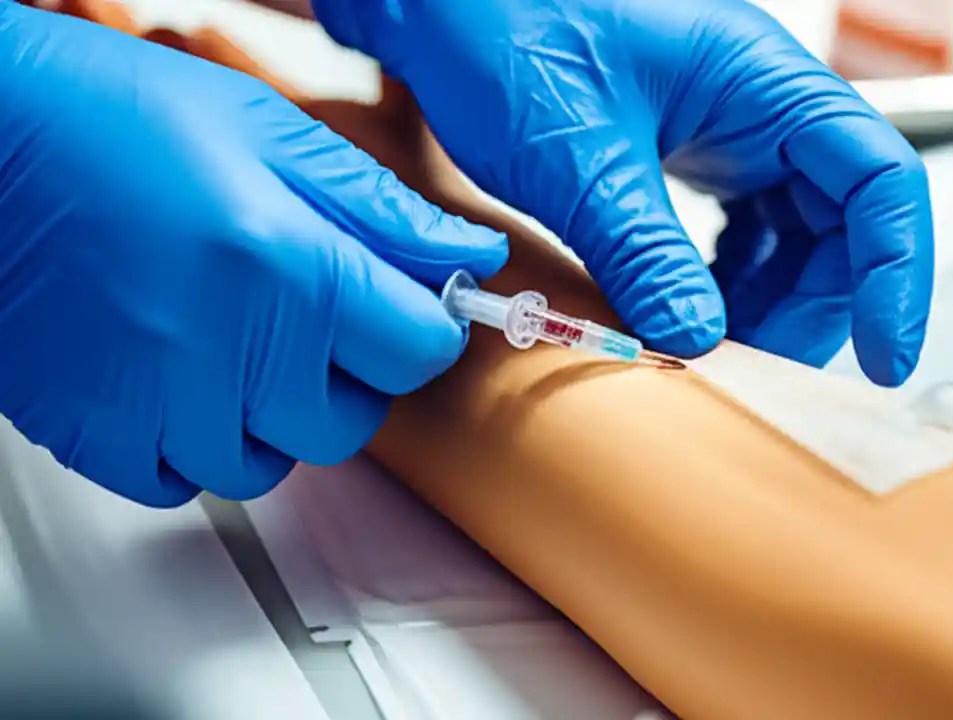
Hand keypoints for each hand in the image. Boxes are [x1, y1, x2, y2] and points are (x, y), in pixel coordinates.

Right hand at [0, 4, 506, 505]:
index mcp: (286, 264)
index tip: (403, 309)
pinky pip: (179, 481)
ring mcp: (154, 400)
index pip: (417, 350)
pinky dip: (189, 442)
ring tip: (229, 341)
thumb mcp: (270, 135)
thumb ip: (381, 211)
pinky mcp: (91, 431)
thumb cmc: (108, 117)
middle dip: (346, 375)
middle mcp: (226, 347)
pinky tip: (175, 377)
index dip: (420, 326)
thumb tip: (469, 258)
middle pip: (348, 422)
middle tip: (304, 316)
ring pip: (267, 463)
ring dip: (267, 416)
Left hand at [311, 0, 932, 383]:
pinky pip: (739, 230)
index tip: (882, 358)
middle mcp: (759, 102)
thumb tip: (696, 341)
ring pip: (793, 232)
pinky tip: (692, 315)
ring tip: (721, 353)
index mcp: (761, 79)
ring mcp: (725, 126)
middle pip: (842, 220)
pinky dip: (726, 282)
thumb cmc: (498, 26)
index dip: (896, 273)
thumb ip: (642, 251)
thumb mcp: (576, 156)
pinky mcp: (688, 151)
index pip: (878, 178)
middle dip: (818, 304)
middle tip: (764, 370)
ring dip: (770, 302)